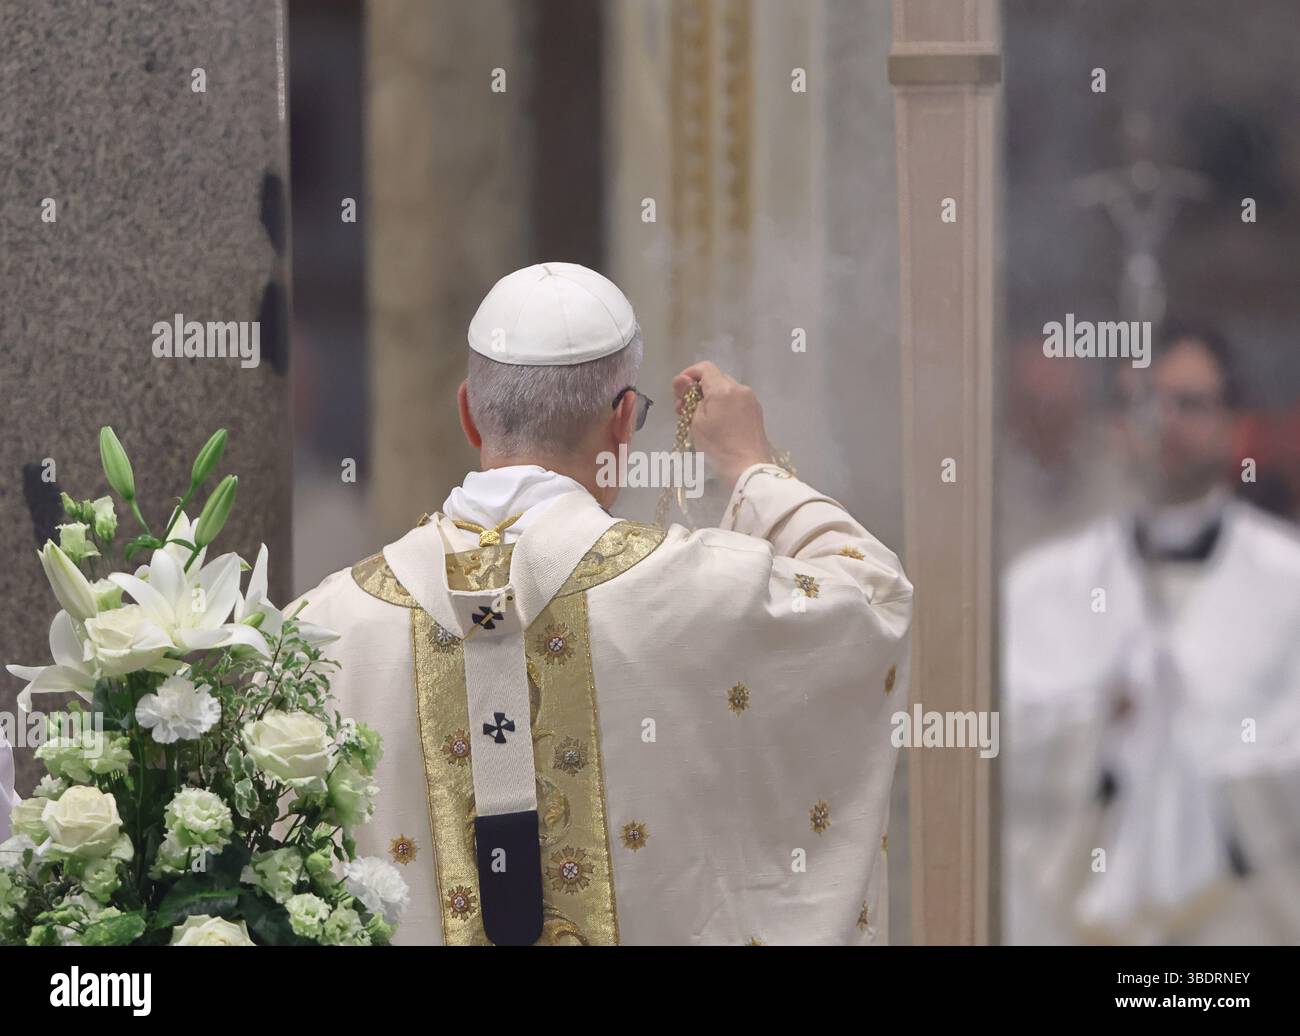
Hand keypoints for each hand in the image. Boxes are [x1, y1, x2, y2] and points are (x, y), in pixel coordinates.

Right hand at [672, 361, 771, 484]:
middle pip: (714, 378)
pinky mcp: (756, 412)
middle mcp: (740, 388)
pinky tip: (717, 424)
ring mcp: (751, 400)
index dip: (687, 375)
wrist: (748, 469)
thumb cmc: (718, 447)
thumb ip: (688, 397)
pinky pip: (735, 400)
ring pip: (725, 390)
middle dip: (697, 389)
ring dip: (710, 398)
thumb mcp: (696, 422)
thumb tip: (681, 380)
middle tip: (683, 410)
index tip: (678, 393)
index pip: (703, 368)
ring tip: (699, 419)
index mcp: (723, 388)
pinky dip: (723, 405)